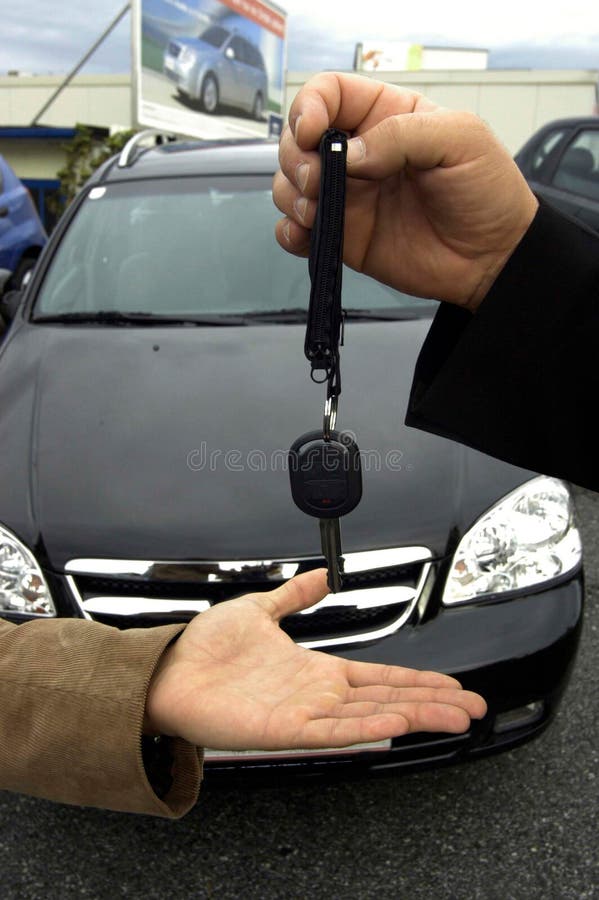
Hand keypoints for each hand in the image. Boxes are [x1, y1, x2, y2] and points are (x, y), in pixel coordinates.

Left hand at [144, 569, 485, 749]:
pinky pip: (334, 731)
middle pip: (388, 699)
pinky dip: (367, 728)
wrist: (167, 668)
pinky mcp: (284, 731)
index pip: (378, 678)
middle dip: (433, 702)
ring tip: (454, 716)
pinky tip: (397, 725)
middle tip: (474, 707)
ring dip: (415, 715)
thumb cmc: (207, 648)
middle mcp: (317, 696)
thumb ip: (294, 595)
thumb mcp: (259, 610)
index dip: (416, 681)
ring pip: (371, 716)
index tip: (451, 686)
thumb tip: (320, 577)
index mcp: (315, 672)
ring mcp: (304, 715)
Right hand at [273, 72, 537, 311]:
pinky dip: (289, 231)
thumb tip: (348, 153)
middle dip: (295, 157)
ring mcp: (349, 196)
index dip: (309, 108)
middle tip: (316, 181)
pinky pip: (296, 230)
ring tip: (316, 211)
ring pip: (290, 184)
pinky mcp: (343, 237)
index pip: (328, 95)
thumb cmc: (487, 192)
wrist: (493, 258)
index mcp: (385, 116)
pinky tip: (308, 234)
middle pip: (298, 140)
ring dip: (290, 194)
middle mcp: (359, 154)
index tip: (313, 133)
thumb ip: (402, 135)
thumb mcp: (460, 139)